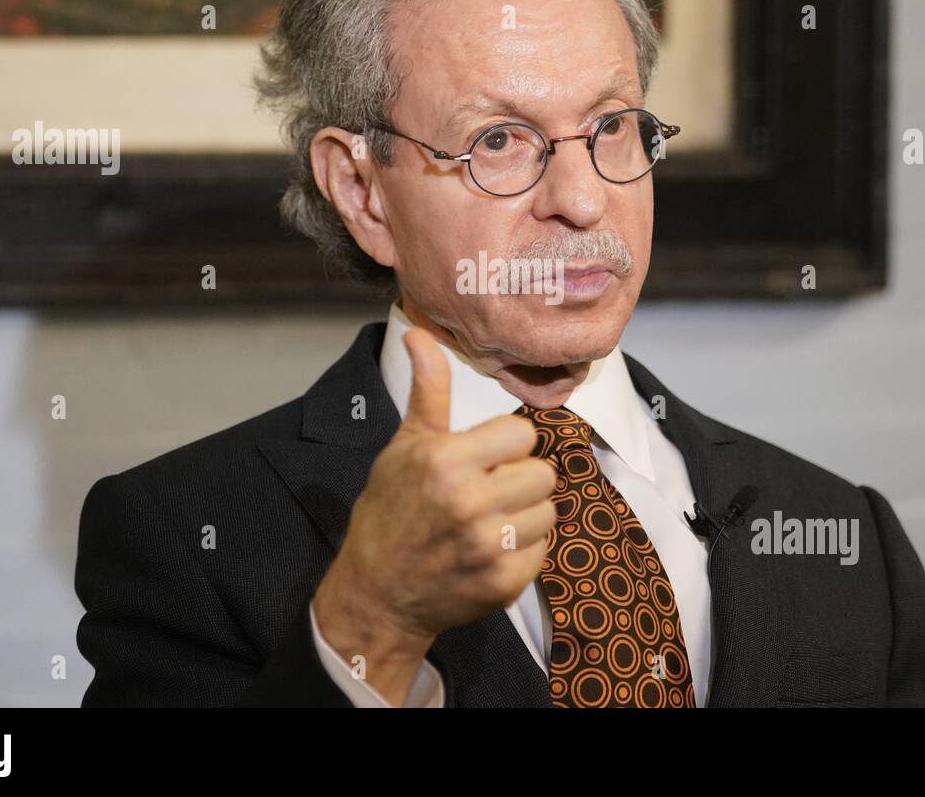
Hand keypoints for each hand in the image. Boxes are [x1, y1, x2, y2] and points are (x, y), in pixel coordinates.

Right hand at [312, 327, 556, 702]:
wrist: (376, 593)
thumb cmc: (388, 512)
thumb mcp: (404, 446)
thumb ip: (428, 391)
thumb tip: (418, 332)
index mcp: (447, 461)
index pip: (521, 434)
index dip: (505, 446)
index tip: (483, 459)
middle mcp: (471, 502)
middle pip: (542, 473)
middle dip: (519, 480)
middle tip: (490, 491)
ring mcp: (489, 546)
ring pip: (548, 511)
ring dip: (526, 515)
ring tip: (492, 520)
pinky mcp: (504, 582)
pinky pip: (543, 550)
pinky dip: (523, 551)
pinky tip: (492, 550)